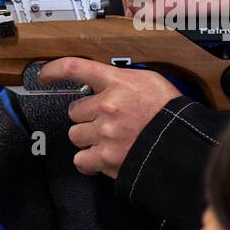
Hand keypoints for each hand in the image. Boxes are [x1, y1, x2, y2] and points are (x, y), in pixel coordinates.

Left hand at [38, 57, 180, 178]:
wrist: (185, 142)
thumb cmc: (171, 113)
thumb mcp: (151, 82)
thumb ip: (123, 81)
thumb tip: (106, 83)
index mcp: (118, 83)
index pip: (75, 68)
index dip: (54, 70)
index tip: (44, 75)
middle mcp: (107, 105)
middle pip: (74, 111)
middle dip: (86, 117)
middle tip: (105, 120)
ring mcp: (105, 132)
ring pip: (75, 135)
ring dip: (87, 137)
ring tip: (108, 138)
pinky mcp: (106, 156)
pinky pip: (81, 159)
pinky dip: (89, 161)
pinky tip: (102, 156)